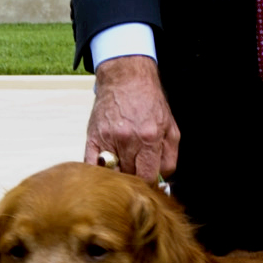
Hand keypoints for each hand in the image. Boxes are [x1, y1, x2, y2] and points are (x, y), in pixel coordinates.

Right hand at [86, 56, 179, 178]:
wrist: (126, 79)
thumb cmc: (149, 102)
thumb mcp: (171, 127)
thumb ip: (170, 157)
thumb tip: (163, 180)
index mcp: (149, 138)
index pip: (147, 177)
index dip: (149, 183)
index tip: (149, 182)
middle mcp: (128, 140)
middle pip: (129, 176)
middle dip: (135, 177)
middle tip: (137, 170)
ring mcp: (108, 138)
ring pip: (112, 173)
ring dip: (119, 173)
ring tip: (124, 164)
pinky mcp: (93, 136)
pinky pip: (92, 164)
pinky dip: (99, 171)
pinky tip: (107, 167)